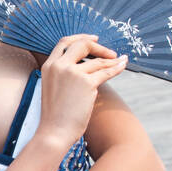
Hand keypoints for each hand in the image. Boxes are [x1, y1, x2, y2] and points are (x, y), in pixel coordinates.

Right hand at [36, 33, 128, 148]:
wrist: (55, 132)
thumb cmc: (56, 115)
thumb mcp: (53, 88)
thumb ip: (64, 74)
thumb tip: (87, 65)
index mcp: (49, 66)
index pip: (64, 42)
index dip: (80, 38)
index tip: (94, 39)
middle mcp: (59, 66)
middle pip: (82, 44)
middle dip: (98, 47)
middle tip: (110, 53)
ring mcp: (72, 73)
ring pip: (98, 61)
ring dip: (112, 60)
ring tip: (121, 61)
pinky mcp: (86, 83)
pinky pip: (106, 72)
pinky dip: (117, 68)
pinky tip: (123, 65)